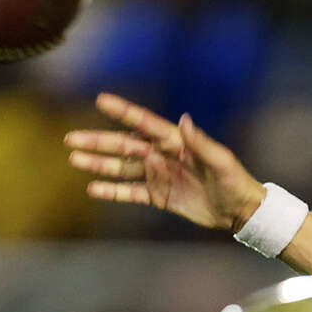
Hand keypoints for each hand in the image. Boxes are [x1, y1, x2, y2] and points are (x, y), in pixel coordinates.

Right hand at [64, 92, 265, 231]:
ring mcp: (159, 176)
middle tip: (71, 139)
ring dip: (99, 164)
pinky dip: (113, 191)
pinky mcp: (159, 196)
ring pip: (123, 168)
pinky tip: (93, 188)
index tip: (101, 100)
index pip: (145, 123)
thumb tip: (184, 120)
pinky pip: (131, 192)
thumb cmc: (235, 181)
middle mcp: (162, 155)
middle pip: (125, 145)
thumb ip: (200, 142)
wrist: (240, 211)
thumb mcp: (221, 161)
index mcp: (176, 142)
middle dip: (98, 141)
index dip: (124, 111)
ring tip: (75, 159)